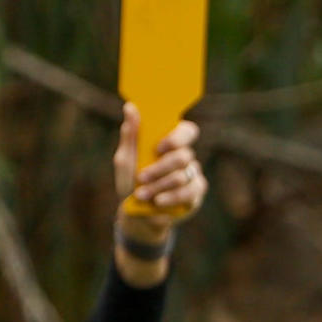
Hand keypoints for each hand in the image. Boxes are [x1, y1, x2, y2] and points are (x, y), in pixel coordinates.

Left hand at [114, 107, 209, 283]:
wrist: (137, 214)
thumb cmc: (131, 182)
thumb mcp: (126, 159)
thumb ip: (130, 135)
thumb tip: (130, 107)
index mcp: (171, 143)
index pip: (188, 131)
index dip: (177, 137)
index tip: (159, 147)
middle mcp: (185, 157)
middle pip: (183, 156)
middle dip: (160, 168)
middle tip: (141, 177)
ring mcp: (193, 176)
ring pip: (183, 176)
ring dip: (159, 186)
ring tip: (141, 195)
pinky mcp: (196, 194)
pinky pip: (189, 192)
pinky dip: (171, 197)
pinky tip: (158, 202)